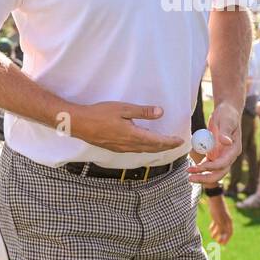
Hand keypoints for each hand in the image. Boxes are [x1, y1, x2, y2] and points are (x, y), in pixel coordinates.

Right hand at [68, 102, 185, 153]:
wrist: (79, 124)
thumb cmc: (100, 114)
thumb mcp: (123, 108)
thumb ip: (142, 112)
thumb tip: (160, 112)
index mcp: (133, 135)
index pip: (157, 141)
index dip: (170, 142)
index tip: (180, 141)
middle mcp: (129, 145)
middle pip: (152, 148)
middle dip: (166, 146)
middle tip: (176, 144)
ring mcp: (121, 148)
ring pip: (144, 151)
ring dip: (156, 148)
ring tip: (164, 144)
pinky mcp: (115, 148)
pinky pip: (135, 150)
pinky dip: (145, 148)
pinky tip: (144, 144)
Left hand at [188, 101, 240, 186]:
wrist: (226, 110)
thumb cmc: (228, 114)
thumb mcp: (227, 120)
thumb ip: (225, 131)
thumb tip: (226, 141)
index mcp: (234, 149)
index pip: (224, 163)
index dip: (212, 167)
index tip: (200, 167)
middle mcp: (229, 156)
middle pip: (219, 173)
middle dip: (206, 178)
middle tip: (191, 178)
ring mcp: (221, 156)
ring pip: (212, 172)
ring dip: (201, 175)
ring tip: (189, 175)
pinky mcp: (214, 154)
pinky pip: (207, 165)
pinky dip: (199, 168)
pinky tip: (190, 169)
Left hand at [207, 195, 232, 244]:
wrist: (214, 198)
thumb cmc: (217, 209)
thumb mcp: (218, 220)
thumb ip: (221, 228)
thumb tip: (222, 237)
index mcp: (228, 222)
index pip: (229, 233)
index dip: (226, 239)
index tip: (222, 244)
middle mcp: (226, 220)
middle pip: (225, 231)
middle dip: (222, 237)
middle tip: (218, 242)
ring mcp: (222, 217)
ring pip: (220, 227)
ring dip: (217, 233)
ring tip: (212, 237)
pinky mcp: (217, 215)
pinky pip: (216, 223)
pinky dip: (214, 227)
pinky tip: (210, 230)